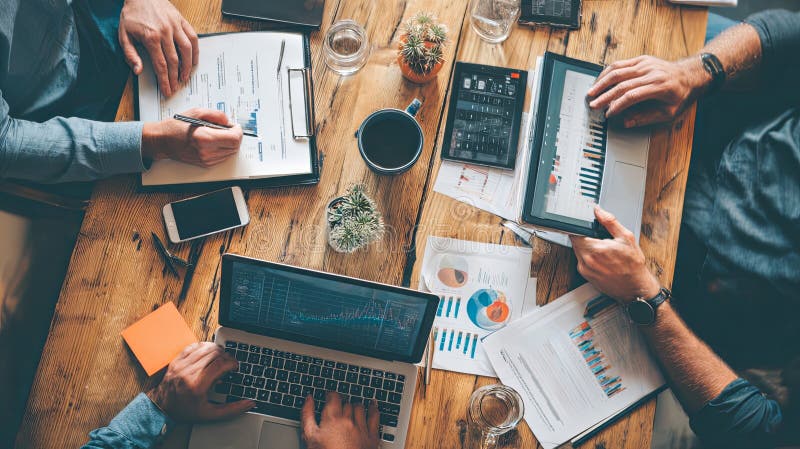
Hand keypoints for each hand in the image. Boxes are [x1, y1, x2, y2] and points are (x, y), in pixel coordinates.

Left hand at [119, 0, 198, 96]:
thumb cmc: (132, 15)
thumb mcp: (123, 35)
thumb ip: (130, 54)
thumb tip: (138, 71)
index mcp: (151, 38)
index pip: (161, 65)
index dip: (165, 80)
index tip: (167, 90)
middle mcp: (166, 32)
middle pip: (174, 61)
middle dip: (176, 77)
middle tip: (176, 88)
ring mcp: (175, 26)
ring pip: (187, 50)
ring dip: (188, 66)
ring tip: (185, 77)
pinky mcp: (182, 21)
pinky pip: (193, 38)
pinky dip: (195, 51)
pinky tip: (193, 60)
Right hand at [141, 108, 241, 166]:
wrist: (163, 140)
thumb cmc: (177, 126)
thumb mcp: (197, 112)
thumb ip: (217, 115)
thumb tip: (229, 122)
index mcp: (204, 138)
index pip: (234, 139)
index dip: (238, 131)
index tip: (235, 126)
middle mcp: (206, 152)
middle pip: (234, 147)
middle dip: (235, 136)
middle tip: (229, 128)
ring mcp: (206, 160)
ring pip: (230, 153)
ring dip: (229, 143)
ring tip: (218, 134)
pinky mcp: (206, 164)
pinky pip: (223, 157)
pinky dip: (223, 149)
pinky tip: (214, 141)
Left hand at [146, 342, 254, 421]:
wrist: (162, 408)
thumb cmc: (185, 411)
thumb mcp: (210, 414)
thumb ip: (232, 410)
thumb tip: (249, 404)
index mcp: (198, 385)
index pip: (220, 364)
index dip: (232, 363)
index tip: (235, 367)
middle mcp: (189, 372)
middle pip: (214, 353)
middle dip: (226, 356)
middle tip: (229, 364)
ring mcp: (182, 364)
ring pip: (205, 347)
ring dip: (216, 350)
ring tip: (220, 358)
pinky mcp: (177, 360)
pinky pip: (194, 346)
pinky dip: (204, 347)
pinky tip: (207, 354)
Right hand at [301, 393, 379, 448]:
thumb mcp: (310, 437)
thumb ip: (307, 415)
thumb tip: (308, 399)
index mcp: (333, 419)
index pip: (334, 397)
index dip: (331, 394)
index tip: (329, 396)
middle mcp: (349, 420)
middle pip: (346, 402)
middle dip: (342, 403)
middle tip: (338, 407)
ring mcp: (362, 428)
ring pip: (360, 407)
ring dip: (355, 405)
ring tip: (351, 407)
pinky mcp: (372, 436)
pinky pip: (375, 416)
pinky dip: (374, 408)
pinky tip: (373, 404)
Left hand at [569, 207, 660, 302]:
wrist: (635, 287)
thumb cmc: (633, 265)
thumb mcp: (626, 238)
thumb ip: (610, 222)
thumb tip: (598, 211)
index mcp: (595, 249)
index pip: (575, 232)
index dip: (579, 226)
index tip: (585, 224)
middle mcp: (587, 260)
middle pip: (575, 241)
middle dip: (584, 236)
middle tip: (598, 237)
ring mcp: (585, 269)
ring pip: (578, 251)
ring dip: (586, 246)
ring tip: (602, 248)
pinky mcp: (585, 276)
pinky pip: (581, 261)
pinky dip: (588, 256)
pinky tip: (601, 258)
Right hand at [586, 55, 710, 127]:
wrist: (688, 75)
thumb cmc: (679, 94)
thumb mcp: (668, 112)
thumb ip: (647, 118)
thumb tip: (626, 122)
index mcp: (659, 86)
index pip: (632, 96)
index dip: (617, 106)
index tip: (608, 114)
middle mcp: (651, 72)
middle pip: (621, 84)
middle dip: (605, 96)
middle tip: (593, 105)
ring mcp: (645, 63)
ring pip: (617, 71)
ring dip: (601, 83)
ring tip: (591, 93)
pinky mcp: (641, 59)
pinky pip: (619, 64)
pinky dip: (607, 73)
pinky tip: (599, 81)